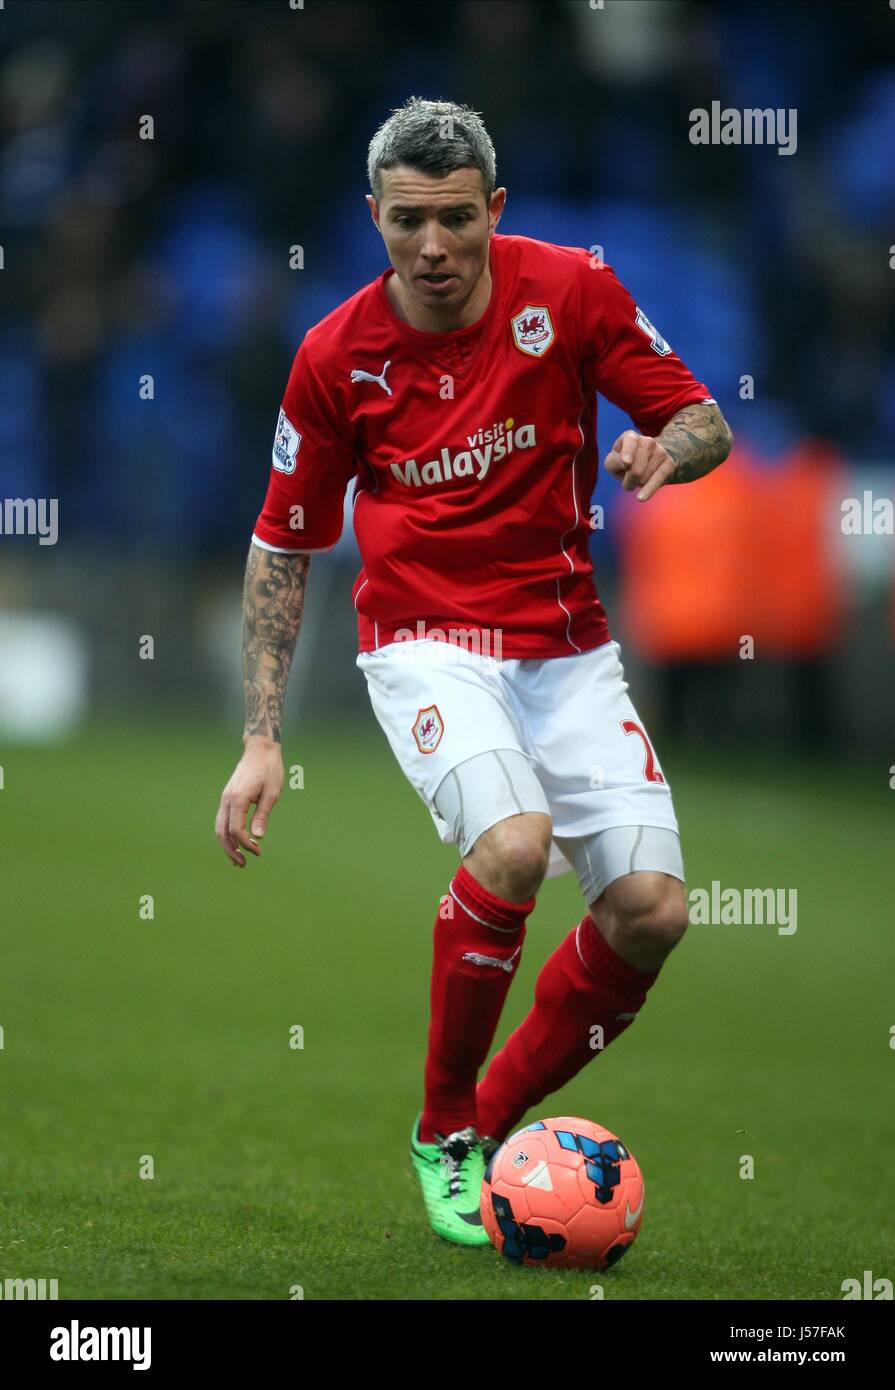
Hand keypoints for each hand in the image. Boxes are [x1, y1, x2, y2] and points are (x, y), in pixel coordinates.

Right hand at [215, 735, 283, 866]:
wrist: (260, 750)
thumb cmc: (270, 770)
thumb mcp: (272, 793)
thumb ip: (263, 815)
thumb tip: (258, 836)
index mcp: (237, 799)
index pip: (236, 830)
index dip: (245, 844)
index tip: (258, 850)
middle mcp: (227, 800)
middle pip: (221, 832)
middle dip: (230, 851)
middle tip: (243, 864)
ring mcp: (225, 798)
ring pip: (219, 827)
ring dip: (227, 845)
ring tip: (238, 859)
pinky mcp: (228, 797)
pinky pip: (223, 820)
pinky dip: (227, 834)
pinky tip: (236, 843)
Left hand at [604, 429, 674, 500]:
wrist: (651, 458)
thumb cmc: (625, 462)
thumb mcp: (613, 461)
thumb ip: (613, 462)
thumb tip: (626, 464)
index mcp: (630, 437)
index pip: (630, 443)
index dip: (628, 453)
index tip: (626, 463)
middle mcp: (647, 441)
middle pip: (635, 468)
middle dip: (628, 480)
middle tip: (627, 481)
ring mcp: (660, 451)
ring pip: (644, 477)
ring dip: (638, 483)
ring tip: (639, 478)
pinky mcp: (669, 463)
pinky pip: (658, 479)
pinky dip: (649, 490)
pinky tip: (641, 498)